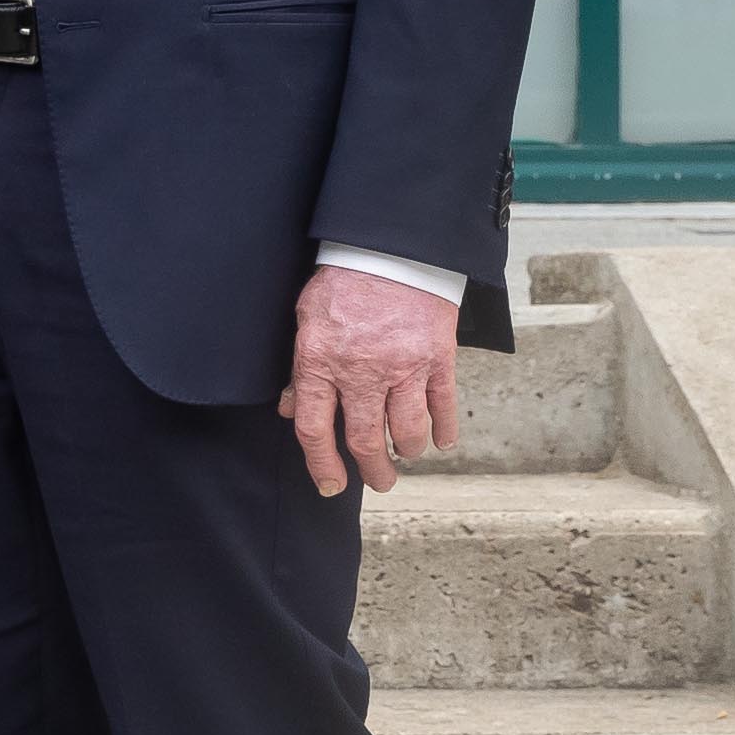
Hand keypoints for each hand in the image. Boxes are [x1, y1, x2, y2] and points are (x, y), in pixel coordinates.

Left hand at [279, 264, 463, 498]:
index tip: (330, 485)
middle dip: (371, 471)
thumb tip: (290, 408)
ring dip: (405, 451)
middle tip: (379, 483)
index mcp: (320, 362)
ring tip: (403, 455)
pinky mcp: (437, 359)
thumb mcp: (306, 319)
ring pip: (406, 431)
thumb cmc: (344, 282)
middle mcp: (361, 372)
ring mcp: (403, 367)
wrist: (393, 249)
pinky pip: (443, 406)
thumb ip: (300, 368)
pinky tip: (441, 442)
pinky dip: (443, 430)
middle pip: (362, 439)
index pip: (313, 429)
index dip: (320, 464)